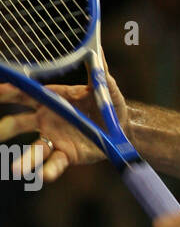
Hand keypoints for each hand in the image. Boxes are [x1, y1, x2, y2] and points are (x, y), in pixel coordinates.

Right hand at [0, 61, 127, 181]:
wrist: (121, 128)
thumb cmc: (109, 104)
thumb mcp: (105, 88)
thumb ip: (99, 73)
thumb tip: (96, 50)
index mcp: (52, 99)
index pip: (25, 95)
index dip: (9, 93)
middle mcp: (47, 120)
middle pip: (20, 123)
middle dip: (6, 128)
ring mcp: (55, 139)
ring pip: (35, 149)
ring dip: (24, 159)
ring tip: (15, 169)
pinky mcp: (66, 156)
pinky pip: (55, 164)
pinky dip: (48, 171)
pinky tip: (43, 176)